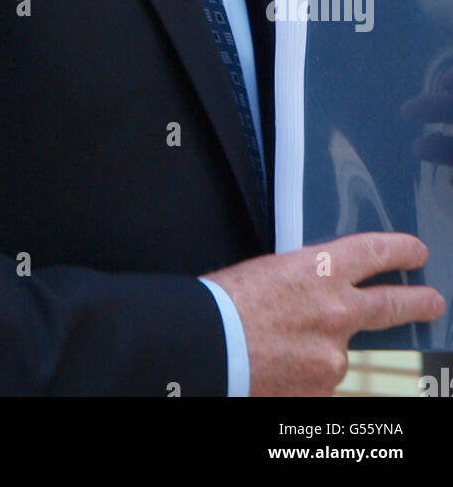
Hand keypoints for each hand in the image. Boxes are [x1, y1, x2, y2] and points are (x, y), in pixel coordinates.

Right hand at [204, 232, 444, 395]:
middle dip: (417, 302)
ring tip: (279, 345)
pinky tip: (276, 365)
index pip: (373, 252)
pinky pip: (319, 380)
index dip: (399, 250)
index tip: (416, 252)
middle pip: (390, 305)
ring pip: (338, 351)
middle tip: (433, 302)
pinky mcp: (322, 389)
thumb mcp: (271, 271)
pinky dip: (303, 374)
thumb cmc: (226, 302)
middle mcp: (336, 311)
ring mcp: (332, 355)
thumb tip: (320, 294)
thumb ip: (307, 280)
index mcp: (320, 270)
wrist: (209, 346)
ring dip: (319, 349)